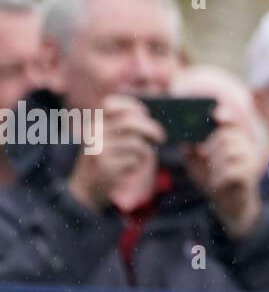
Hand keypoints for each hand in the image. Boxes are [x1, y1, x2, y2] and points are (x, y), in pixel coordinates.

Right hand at [66, 95, 164, 211]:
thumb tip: (148, 117)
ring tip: (139, 157)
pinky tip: (127, 168)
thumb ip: (121, 125)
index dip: (131, 105)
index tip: (145, 113)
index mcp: (93, 123)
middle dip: (152, 129)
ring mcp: (99, 151)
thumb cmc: (103, 158)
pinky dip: (138, 164)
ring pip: (137, 143)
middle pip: (131, 122)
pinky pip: (135, 160)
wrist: (84, 188)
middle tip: (161, 138)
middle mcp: (93, 134)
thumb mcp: (104, 138)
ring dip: (145, 151)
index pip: (111, 103)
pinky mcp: (106, 167)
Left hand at [184, 121, 264, 239]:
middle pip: (227, 135)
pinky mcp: (249, 175)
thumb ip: (191, 150)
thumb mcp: (198, 164)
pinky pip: (230, 170)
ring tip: (212, 174)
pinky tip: (216, 184)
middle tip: (203, 156)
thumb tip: (183, 139)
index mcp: (235, 139)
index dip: (225, 115)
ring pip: (229, 152)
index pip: (233, 121)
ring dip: (214, 164)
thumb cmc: (214, 180)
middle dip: (210, 146)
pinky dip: (218, 178)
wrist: (230, 205)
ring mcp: (250, 160)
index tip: (215, 114)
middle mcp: (246, 146)